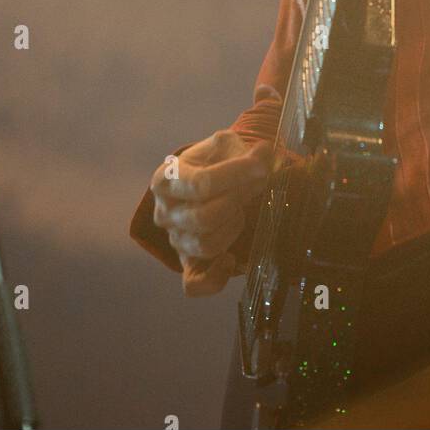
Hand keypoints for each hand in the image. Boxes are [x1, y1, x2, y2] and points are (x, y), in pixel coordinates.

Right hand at [150, 130, 272, 295]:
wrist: (206, 183)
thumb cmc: (213, 162)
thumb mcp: (223, 145)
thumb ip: (242, 149)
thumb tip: (265, 155)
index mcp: (165, 179)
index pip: (201, 184)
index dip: (236, 175)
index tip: (260, 166)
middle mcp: (164, 213)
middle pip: (204, 217)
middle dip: (237, 201)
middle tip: (253, 186)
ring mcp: (174, 240)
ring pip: (207, 245)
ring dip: (234, 226)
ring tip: (241, 209)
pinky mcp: (187, 264)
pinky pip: (195, 284)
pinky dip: (216, 276)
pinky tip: (231, 258)